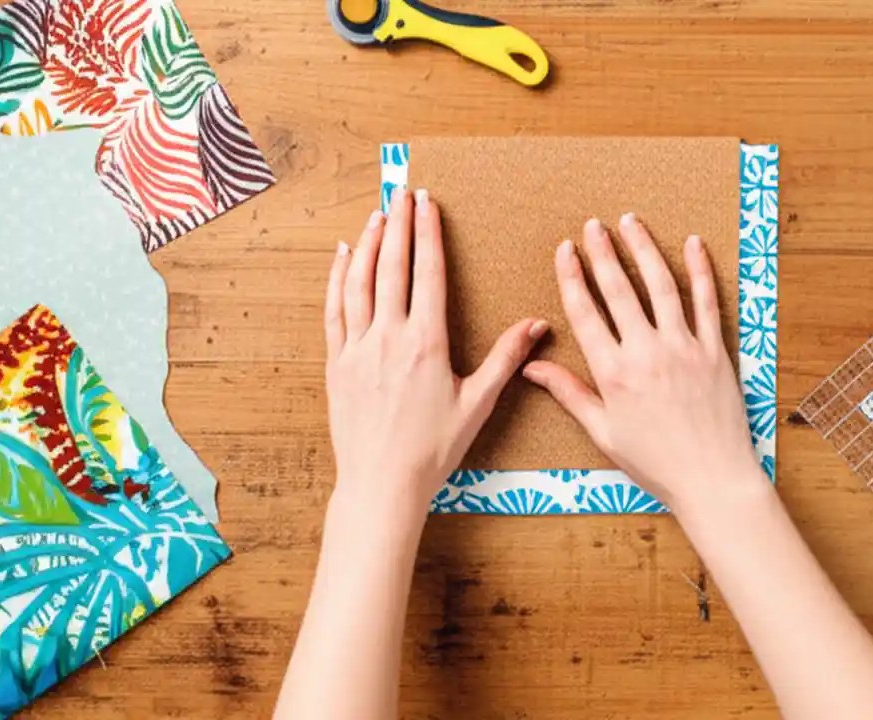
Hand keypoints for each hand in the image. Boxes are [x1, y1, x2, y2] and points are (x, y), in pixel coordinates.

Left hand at [324, 188, 546, 513]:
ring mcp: (358, 348)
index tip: (429, 203)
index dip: (428, 233)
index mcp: (427, 343)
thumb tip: (537, 325)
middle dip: (398, 224)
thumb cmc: (434, 450)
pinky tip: (343, 257)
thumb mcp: (479, 404)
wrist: (382, 484)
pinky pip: (335, 310)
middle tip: (402, 193)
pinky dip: (338, 278)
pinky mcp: (337, 364)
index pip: (428, 273)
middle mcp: (389, 338)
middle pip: (392, 267)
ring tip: (377, 215)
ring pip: (359, 282)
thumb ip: (506, 359)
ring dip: (368, 244)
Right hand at [523, 214, 763, 510]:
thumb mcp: (603, 433)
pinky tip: (692, 244)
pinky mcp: (715, 351)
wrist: (712, 480)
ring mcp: (683, 349)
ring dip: (644, 249)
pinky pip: (707, 302)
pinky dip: (700, 270)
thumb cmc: (655, 462)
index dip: (572, 277)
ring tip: (631, 222)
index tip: (565, 249)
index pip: (585, 313)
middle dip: (603, 252)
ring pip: (660, 286)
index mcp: (613, 375)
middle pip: (619, 290)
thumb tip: (532, 367)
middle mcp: (646, 354)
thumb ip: (569, 393)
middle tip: (593, 225)